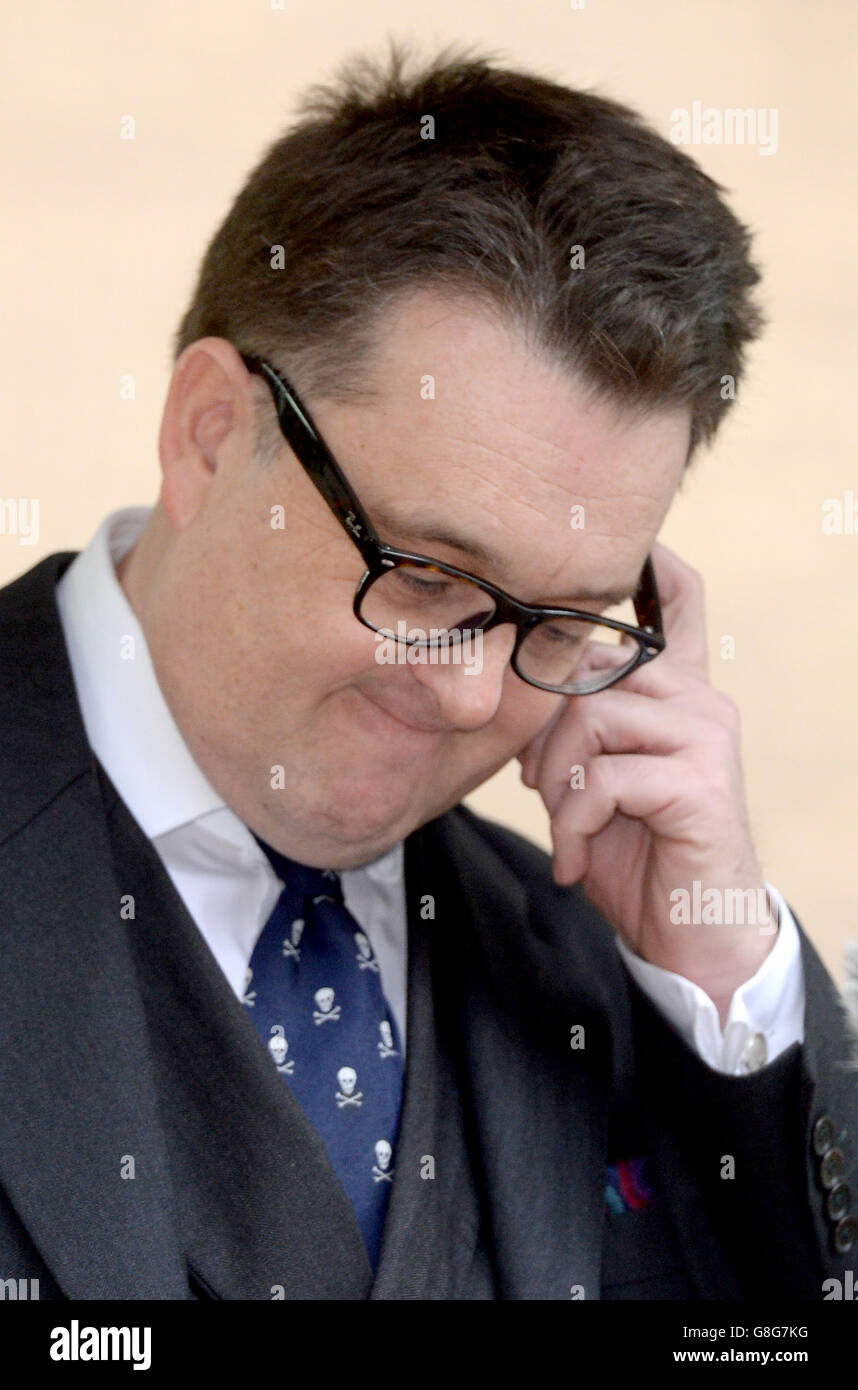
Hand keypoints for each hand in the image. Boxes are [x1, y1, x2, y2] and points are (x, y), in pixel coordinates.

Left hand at [517, 542, 777, 1018]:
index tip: (641, 539)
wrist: (691, 935)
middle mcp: (699, 701)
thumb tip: (519, 687)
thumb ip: (578, 726)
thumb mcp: (596, 781)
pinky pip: (602, 778)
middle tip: (538, 784)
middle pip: (592, 666)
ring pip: (591, 716)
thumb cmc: (637, 855)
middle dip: (542, 725)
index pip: (681, 605)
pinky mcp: (702, 782)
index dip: (659, 565)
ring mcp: (707, 736)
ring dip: (554, 781)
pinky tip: (576, 858)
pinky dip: (571, 823)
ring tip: (560, 827)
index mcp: (677, 694)